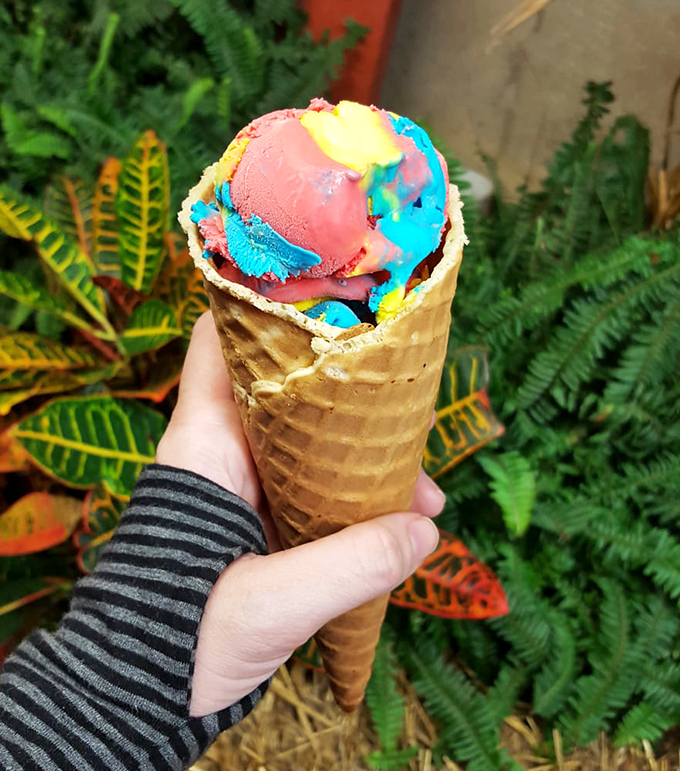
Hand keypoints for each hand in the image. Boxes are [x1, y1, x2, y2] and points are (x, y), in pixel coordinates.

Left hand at [156, 312, 445, 716]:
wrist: (145, 697)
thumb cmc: (181, 640)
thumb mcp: (270, 603)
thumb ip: (348, 566)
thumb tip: (424, 530)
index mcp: (205, 445)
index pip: (220, 343)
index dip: (266, 305)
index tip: (330, 290)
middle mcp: (226, 454)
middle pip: (289, 393)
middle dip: (352, 400)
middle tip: (412, 411)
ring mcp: (248, 489)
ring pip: (313, 447)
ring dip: (367, 462)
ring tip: (425, 495)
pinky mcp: (265, 524)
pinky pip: (319, 494)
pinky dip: (358, 504)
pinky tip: (404, 529)